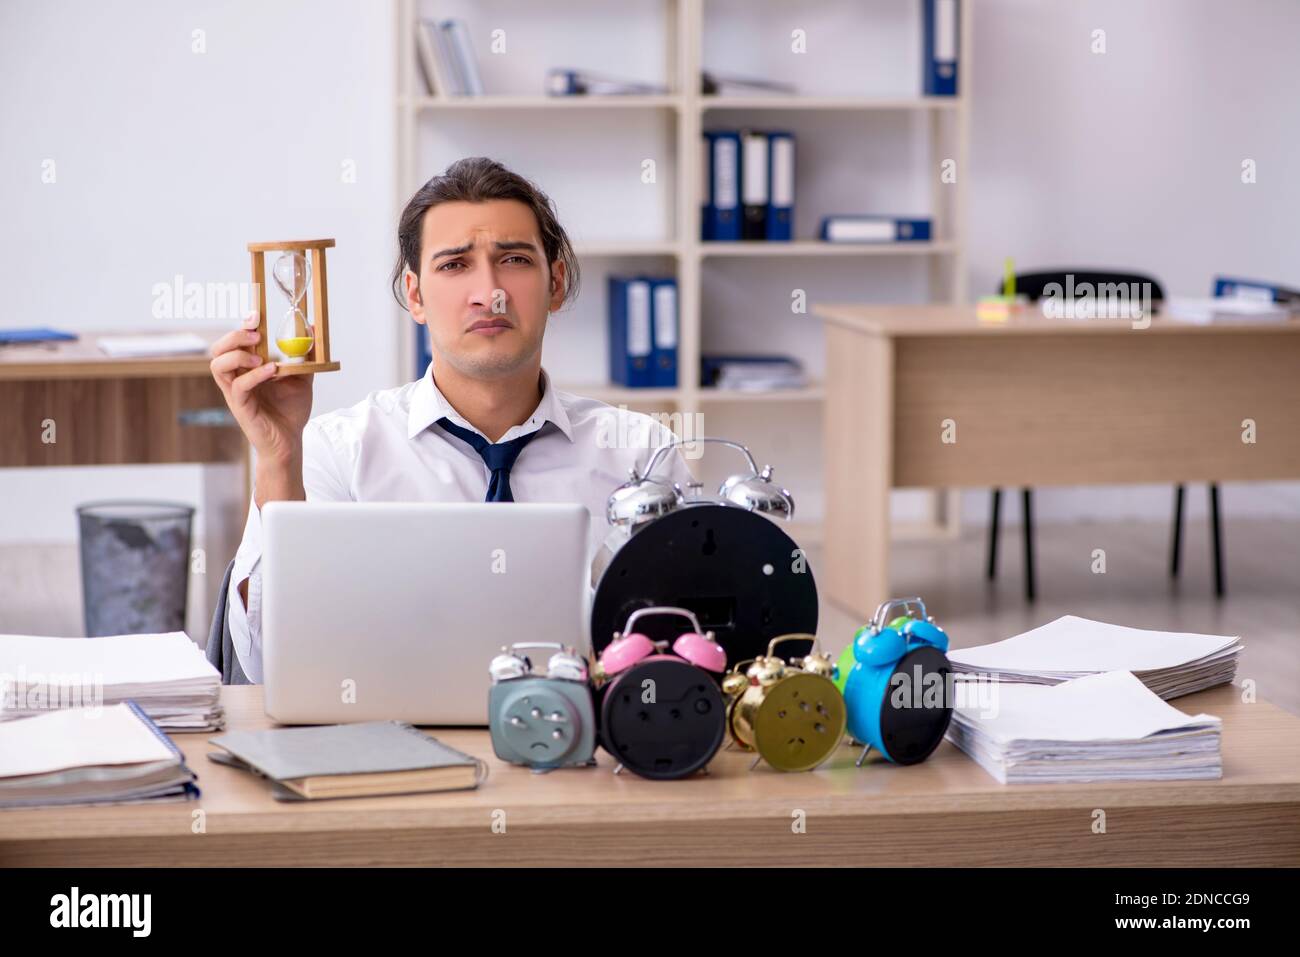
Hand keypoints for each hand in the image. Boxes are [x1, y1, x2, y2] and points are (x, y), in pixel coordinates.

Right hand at [209, 312, 312, 465]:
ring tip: (260, 356)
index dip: (241, 325)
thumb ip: (304, 355)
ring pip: (218, 366)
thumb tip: (311, 328)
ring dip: (237, 355)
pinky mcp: (241, 407)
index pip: (234, 342)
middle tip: (256, 334)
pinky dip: (254, 375)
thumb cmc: (290, 411)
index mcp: (247, 369)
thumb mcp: (302, 377)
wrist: (290, 441)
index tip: (255, 314)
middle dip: (234, 336)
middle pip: (218, 350)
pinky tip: (272, 371)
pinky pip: (238, 387)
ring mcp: (236, 393)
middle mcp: (236, 378)